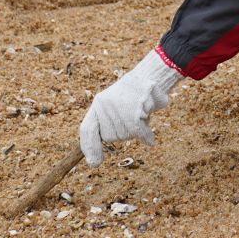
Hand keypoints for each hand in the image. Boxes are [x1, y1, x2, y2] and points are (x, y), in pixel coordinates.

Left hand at [79, 50, 182, 164]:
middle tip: (133, 115)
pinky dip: (145, 136)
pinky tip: (149, 138)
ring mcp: (119, 108)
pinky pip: (138, 133)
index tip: (94, 163)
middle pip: (110, 136)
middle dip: (123, 132)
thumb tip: (92, 159)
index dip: (89, 147)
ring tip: (142, 111)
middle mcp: (105, 105)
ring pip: (126, 135)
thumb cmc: (133, 94)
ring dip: (137, 129)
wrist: (151, 74)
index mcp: (98, 103)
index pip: (88, 129)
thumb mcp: (115, 104)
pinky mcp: (135, 111)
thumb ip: (107, 125)